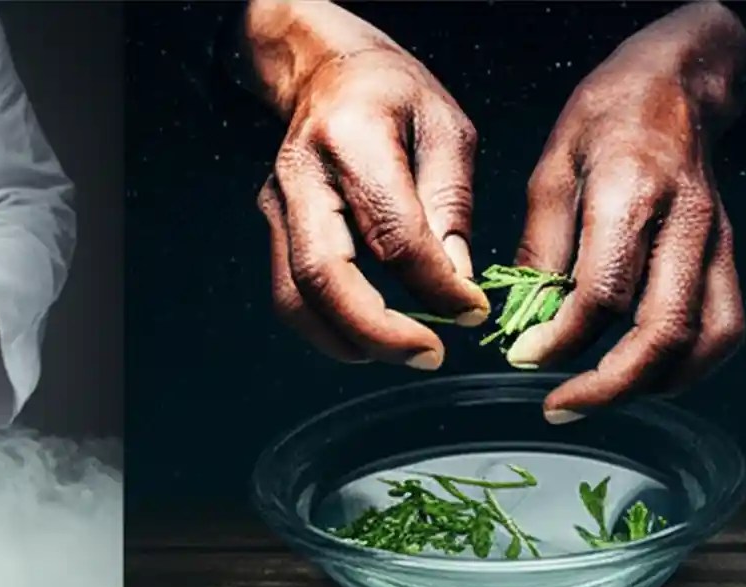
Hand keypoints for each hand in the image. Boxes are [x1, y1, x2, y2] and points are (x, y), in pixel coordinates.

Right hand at [246, 0, 488, 369]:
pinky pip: (292, 294)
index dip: (434, 284)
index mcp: (352, 140)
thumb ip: (450, 206)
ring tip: (401, 350)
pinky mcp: (273, 230)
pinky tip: (371, 333)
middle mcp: (301, 178)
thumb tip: (456, 283)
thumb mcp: (445, 128)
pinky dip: (330, 327)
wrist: (322, 71)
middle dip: (377, 331)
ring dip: (348, 340)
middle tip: (429, 355)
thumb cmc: (390, 93)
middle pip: (323, 277)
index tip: (472, 310)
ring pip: (295, 298)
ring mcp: (277, 207)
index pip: (391, 233)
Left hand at [507, 2, 745, 422]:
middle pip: (665, 329)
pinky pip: (722, 326)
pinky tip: (642, 374)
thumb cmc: (604, 122)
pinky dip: (687, 365)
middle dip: (611, 383)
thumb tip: (523, 317)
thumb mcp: (550, 171)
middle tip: (560, 405)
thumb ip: (540, 246)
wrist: (674, 86)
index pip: (604, 291)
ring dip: (655, 383)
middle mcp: (685, 225)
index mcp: (631, 196)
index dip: (562, 338)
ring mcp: (716, 243)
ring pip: (707, 338)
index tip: (524, 357)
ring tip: (600, 396)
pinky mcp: (727, 255)